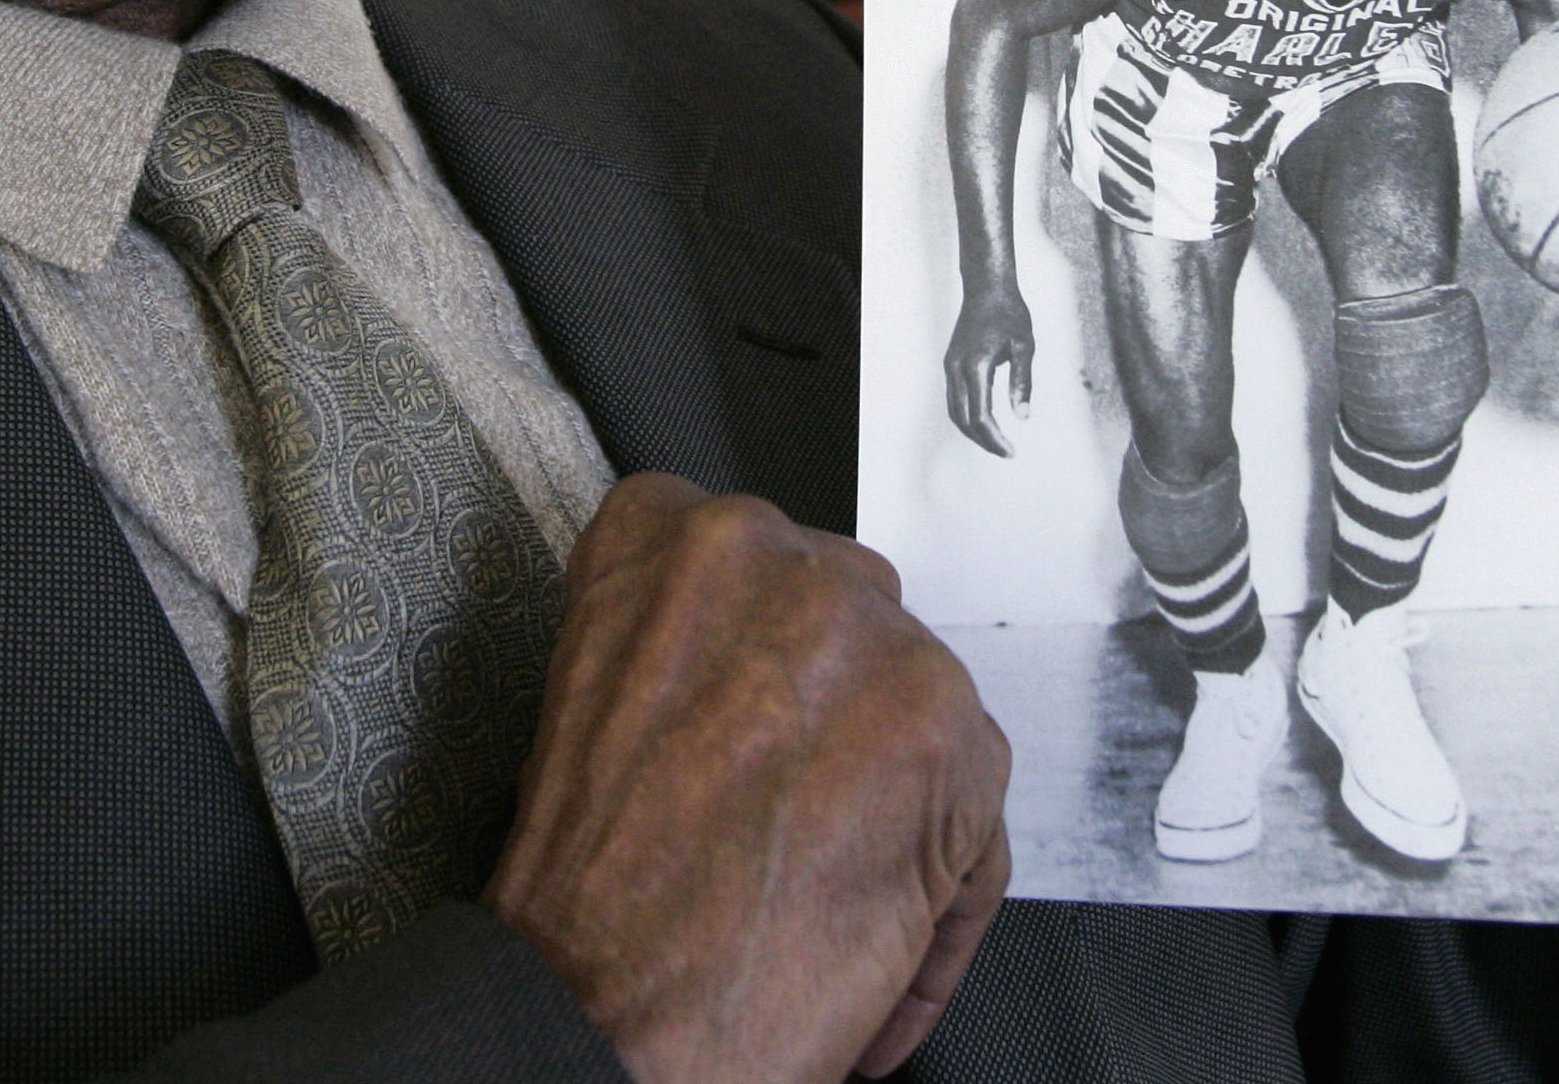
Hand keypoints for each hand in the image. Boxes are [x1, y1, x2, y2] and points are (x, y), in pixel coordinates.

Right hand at [488, 475, 1011, 1083]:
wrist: (598, 1016)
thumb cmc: (582, 896)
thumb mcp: (590, 697)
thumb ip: (682, 639)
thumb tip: (756, 661)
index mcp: (670, 542)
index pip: (751, 553)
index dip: (753, 648)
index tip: (745, 704)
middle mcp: (779, 565)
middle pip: (849, 622)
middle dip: (835, 715)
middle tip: (790, 811)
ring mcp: (877, 646)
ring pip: (921, 713)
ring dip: (896, 803)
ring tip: (831, 895)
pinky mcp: (953, 743)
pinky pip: (976, 822)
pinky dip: (939, 903)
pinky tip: (874, 950)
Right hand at [942, 285, 1036, 455]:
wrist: (986, 288)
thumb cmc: (1009, 314)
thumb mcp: (1025, 347)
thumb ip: (1022, 383)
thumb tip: (1022, 417)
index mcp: (976, 366)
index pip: (981, 416)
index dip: (995, 439)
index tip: (1012, 451)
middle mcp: (956, 369)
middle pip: (963, 419)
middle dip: (983, 440)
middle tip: (1006, 452)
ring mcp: (950, 366)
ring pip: (954, 411)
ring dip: (972, 431)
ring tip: (995, 442)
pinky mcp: (950, 363)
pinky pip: (954, 399)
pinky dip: (966, 416)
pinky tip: (985, 421)